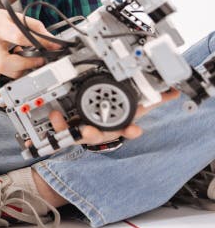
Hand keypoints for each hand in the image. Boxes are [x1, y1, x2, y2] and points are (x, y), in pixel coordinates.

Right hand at [0, 8, 60, 99]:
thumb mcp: (12, 16)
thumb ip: (34, 27)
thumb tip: (54, 42)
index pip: (18, 36)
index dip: (38, 42)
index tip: (53, 45)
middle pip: (4, 62)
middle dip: (27, 64)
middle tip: (41, 60)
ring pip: (5, 73)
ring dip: (22, 72)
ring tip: (27, 62)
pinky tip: (9, 100)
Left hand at [49, 87, 180, 144]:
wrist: (89, 128)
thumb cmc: (112, 119)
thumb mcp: (132, 109)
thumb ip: (153, 100)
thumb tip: (175, 91)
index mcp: (115, 127)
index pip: (125, 131)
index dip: (129, 131)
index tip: (133, 130)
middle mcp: (99, 132)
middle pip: (97, 135)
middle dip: (94, 133)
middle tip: (89, 130)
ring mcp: (82, 132)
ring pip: (75, 134)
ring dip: (69, 129)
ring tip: (63, 121)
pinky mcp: (67, 129)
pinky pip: (59, 129)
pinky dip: (56, 123)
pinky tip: (53, 114)